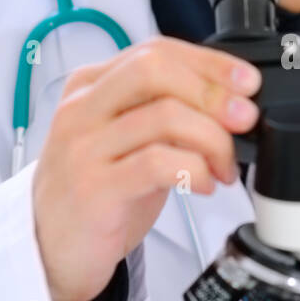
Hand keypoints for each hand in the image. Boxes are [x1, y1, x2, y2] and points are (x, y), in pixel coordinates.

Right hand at [32, 37, 260, 300]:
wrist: (52, 250)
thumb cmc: (99, 192)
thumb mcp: (128, 140)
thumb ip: (166, 112)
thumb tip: (232, 102)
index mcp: (90, 86)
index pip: (155, 50)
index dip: (210, 62)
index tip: (247, 82)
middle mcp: (82, 109)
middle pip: (155, 70)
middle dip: (212, 91)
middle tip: (245, 119)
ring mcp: (83, 148)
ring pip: (164, 115)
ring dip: (213, 139)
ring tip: (224, 167)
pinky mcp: (93, 189)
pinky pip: (157, 163)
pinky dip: (194, 170)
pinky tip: (204, 185)